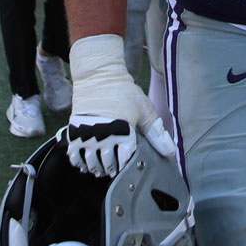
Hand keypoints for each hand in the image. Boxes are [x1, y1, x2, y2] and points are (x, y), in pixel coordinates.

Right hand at [64, 34, 174, 176]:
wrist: (98, 76)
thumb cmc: (124, 93)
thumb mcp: (145, 111)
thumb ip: (157, 134)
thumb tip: (171, 153)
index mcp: (122, 132)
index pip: (125, 161)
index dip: (129, 166)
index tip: (131, 166)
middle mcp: (102, 136)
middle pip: (108, 165)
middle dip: (113, 169)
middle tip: (116, 170)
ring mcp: (86, 134)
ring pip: (91, 163)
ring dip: (97, 168)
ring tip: (102, 169)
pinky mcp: (74, 131)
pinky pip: (74, 155)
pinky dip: (80, 162)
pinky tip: (86, 164)